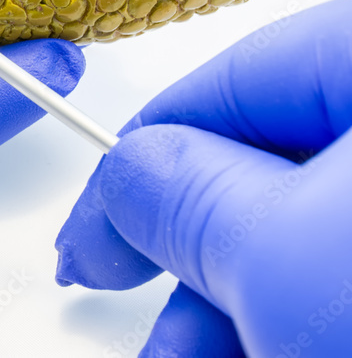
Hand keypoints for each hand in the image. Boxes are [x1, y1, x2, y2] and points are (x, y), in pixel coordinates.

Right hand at [55, 0, 351, 356]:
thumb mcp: (284, 255)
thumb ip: (183, 196)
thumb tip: (129, 177)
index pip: (224, 84)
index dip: (135, 165)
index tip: (89, 239)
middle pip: (266, 162)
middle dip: (191, 253)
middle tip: (145, 309)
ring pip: (312, 226)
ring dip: (235, 297)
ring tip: (193, 354)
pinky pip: (348, 259)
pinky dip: (302, 309)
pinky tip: (270, 346)